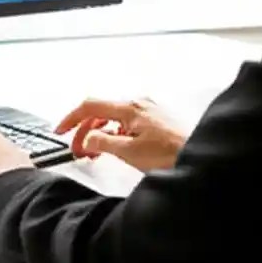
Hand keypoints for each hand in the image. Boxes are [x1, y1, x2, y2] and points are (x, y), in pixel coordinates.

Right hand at [56, 97, 185, 172]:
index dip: (71, 119)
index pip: (90, 106)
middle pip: (100, 112)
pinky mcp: (156, 120)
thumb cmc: (171, 155)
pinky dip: (114, 134)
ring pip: (113, 118)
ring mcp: (149, 110)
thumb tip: (87, 138)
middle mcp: (139, 104)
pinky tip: (114, 148)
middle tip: (78, 150)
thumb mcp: (129, 152)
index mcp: (130, 108)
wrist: (201, 158)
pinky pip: (126, 123)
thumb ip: (102, 142)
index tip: (60, 131)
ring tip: (94, 153)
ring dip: (99, 133)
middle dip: (84, 130)